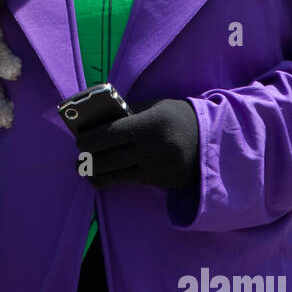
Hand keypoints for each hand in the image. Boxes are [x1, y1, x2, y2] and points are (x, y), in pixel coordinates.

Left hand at [75, 99, 199, 190]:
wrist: (212, 142)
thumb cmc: (177, 118)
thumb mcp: (155, 108)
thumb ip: (127, 114)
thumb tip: (95, 123)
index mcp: (150, 125)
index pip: (109, 135)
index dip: (88, 140)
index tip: (78, 140)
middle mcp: (153, 149)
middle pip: (106, 160)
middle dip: (86, 160)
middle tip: (78, 158)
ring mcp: (157, 169)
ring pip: (114, 177)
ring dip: (95, 174)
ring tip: (86, 170)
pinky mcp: (161, 183)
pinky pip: (129, 183)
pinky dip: (114, 179)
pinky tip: (105, 175)